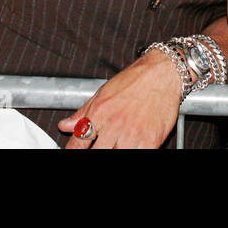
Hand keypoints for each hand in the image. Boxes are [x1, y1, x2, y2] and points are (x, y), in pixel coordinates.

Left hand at [57, 50, 181, 148]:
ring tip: (115, 145)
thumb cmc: (136, 79)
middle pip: (96, 152)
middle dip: (95, 151)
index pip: (78, 142)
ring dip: (113, 151)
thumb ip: (83, 112)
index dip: (73, 150)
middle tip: (100, 145)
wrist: (163, 73)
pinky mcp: (149, 142)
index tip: (73, 152)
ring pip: (114, 154)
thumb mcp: (103, 92)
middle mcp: (113, 125)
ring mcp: (131, 136)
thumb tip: (65, 125)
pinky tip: (131, 146)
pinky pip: (137, 155)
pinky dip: (133, 152)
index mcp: (99, 113)